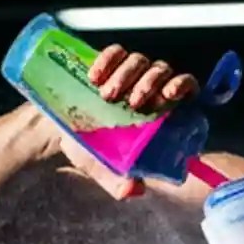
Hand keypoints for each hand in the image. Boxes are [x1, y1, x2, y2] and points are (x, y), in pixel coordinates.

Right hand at [60, 45, 200, 199]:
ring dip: (126, 75)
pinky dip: (107, 61)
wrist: (57, 131)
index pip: (186, 88)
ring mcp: (129, 73)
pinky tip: (93, 77)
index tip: (169, 96)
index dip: (183, 87)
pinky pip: (115, 52)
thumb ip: (118, 182)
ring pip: (140, 60)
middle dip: (149, 84)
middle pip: (163, 71)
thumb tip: (134, 190)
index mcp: (158, 112)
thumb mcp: (103, 169)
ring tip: (106, 96)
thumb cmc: (88, 149)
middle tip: (131, 103)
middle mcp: (148, 88)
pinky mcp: (108, 62)